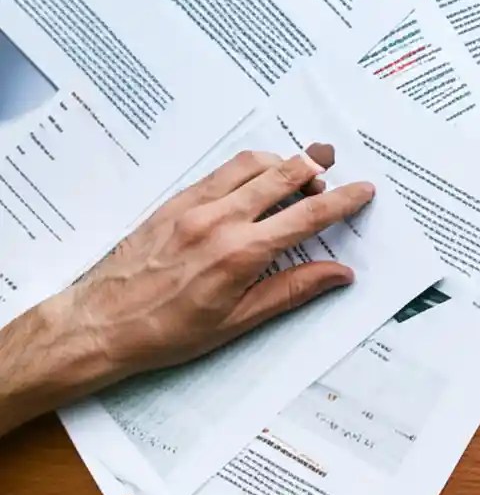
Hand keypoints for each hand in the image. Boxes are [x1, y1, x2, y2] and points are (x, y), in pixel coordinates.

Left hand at [65, 145, 373, 376]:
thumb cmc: (166, 332)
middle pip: (282, 175)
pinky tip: (255, 181)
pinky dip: (248, 169)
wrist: (100, 324)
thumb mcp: (238, 321)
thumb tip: (338, 274)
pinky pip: (220, 173)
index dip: (343, 200)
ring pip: (251, 165)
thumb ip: (292, 290)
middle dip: (315, 168)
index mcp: (240, 254)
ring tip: (298, 175)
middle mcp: (219, 220)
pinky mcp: (174, 202)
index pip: (307, 216)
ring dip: (281, 163)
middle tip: (335, 167)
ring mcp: (193, 206)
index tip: (363, 190)